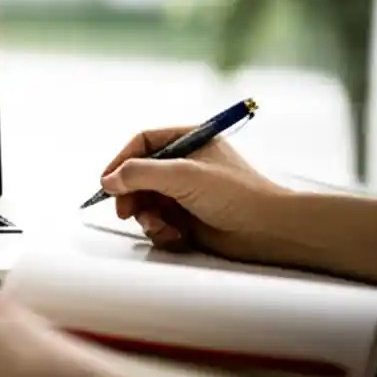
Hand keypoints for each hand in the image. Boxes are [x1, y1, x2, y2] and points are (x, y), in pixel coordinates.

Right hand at [100, 127, 293, 262]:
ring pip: (148, 201)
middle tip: (124, 212)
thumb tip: (109, 180)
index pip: (144, 143)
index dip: (121, 161)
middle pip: (141, 175)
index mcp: (190, 141)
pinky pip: (160, 221)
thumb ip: (141, 173)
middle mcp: (187, 164)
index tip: (106, 182)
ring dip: (147, 216)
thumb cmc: (235, 194)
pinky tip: (175, 236)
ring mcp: (188, 192)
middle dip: (131, 195)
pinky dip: (162, 230)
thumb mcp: (183, 175)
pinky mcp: (190, 218)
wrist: (270, 230)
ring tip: (159, 226)